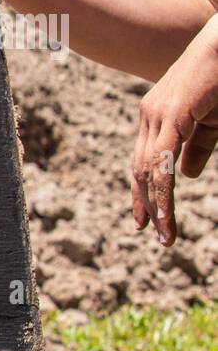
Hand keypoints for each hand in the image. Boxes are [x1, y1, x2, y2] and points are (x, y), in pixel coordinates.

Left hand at [132, 15, 217, 245]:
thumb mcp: (212, 121)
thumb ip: (198, 148)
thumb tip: (186, 177)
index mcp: (156, 117)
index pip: (142, 162)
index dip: (142, 192)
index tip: (145, 220)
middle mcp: (149, 116)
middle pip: (140, 169)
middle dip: (147, 204)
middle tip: (157, 235)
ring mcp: (156, 115)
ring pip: (148, 170)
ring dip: (156, 204)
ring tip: (164, 233)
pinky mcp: (171, 115)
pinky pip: (161, 160)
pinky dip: (163, 189)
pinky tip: (166, 211)